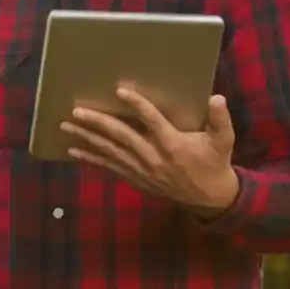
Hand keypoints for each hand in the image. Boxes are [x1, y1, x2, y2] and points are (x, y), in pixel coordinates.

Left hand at [60, 85, 239, 216]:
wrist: (208, 197)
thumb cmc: (214, 162)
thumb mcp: (223, 141)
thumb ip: (220, 120)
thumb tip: (216, 98)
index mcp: (173, 144)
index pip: (152, 121)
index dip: (137, 105)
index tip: (120, 91)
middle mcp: (153, 157)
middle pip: (121, 136)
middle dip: (98, 122)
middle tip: (77, 110)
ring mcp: (141, 169)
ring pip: (110, 151)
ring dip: (87, 137)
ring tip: (66, 125)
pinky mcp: (135, 178)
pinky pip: (109, 166)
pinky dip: (90, 158)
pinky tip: (73, 149)